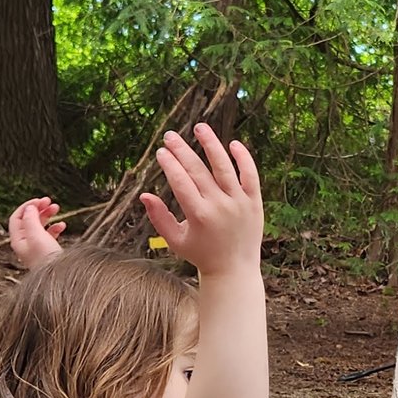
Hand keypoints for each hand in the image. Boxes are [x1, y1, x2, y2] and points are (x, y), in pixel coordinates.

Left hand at [8, 198, 64, 269]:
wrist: (59, 278)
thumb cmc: (46, 259)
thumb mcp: (36, 235)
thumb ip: (31, 219)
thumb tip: (29, 208)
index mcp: (18, 239)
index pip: (17, 217)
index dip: (27, 206)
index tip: (39, 201)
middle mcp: (25, 243)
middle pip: (28, 219)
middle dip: (39, 209)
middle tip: (50, 201)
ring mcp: (36, 247)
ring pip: (40, 225)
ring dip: (48, 215)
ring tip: (58, 208)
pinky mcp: (47, 251)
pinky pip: (49, 234)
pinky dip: (55, 227)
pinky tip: (62, 225)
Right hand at [142, 125, 263, 277]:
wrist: (234, 269)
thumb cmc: (201, 254)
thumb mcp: (175, 240)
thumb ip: (159, 217)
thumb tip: (144, 195)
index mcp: (199, 215)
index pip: (181, 182)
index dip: (169, 164)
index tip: (161, 152)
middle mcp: (219, 206)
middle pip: (198, 170)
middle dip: (181, 150)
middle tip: (170, 135)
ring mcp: (239, 202)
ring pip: (224, 166)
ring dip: (211, 144)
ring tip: (200, 128)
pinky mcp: (254, 202)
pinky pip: (250, 175)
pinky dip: (243, 158)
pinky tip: (232, 144)